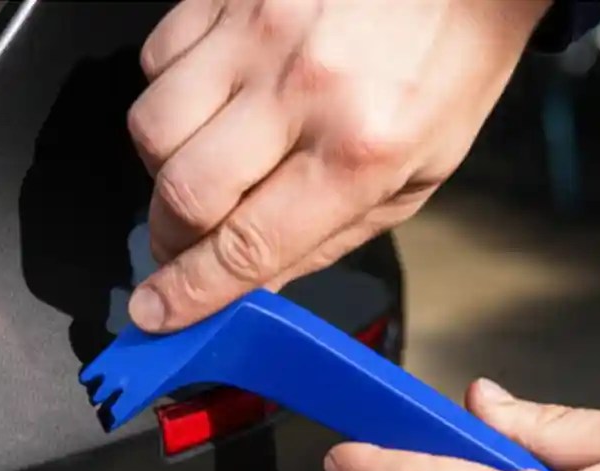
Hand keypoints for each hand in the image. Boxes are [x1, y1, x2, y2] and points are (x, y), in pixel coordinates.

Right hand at [126, 0, 549, 330]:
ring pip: (151, 129)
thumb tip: (252, 288)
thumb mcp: (415, 176)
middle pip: (182, 195)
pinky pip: (155, 59)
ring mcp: (257, 30)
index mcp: (360, 149)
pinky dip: (171, 95)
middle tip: (184, 247)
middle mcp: (302, 88)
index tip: (156, 312)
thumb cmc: (448, 64)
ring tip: (207, 166)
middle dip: (170, 242)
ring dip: (165, 169)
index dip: (188, 293)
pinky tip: (213, 100)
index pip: (245, 245)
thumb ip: (329, 238)